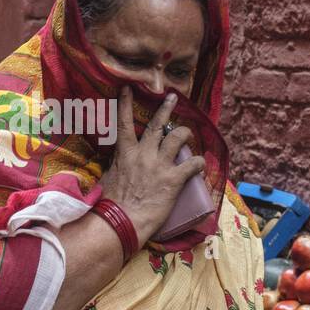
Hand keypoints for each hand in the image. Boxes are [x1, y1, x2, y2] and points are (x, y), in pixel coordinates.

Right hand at [100, 87, 205, 244]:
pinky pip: (193, 164)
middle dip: (166, 108)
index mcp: (125, 153)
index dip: (125, 104)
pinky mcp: (173, 179)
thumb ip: (116, 166)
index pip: (123, 123)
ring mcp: (160, 165)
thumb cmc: (110, 203)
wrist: (120, 220)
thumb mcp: (109, 178)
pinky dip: (199, 163)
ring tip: (188, 133)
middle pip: (157, 125)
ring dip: (185, 133)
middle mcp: (144, 154)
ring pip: (177, 137)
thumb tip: (117, 165)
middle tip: (172, 97)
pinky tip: (200, 164)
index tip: (128, 89)